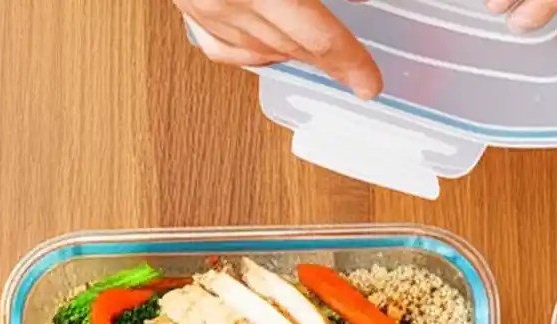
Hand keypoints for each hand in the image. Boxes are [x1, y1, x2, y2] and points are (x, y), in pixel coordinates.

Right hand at [175, 0, 383, 98]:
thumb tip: (357, 1)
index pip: (318, 35)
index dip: (350, 60)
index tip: (369, 83)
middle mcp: (229, 0)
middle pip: (293, 46)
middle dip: (331, 62)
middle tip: (356, 75)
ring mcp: (203, 7)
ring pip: (261, 50)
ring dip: (297, 55)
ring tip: (323, 56)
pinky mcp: (187, 7)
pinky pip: (225, 48)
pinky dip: (255, 53)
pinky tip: (274, 48)